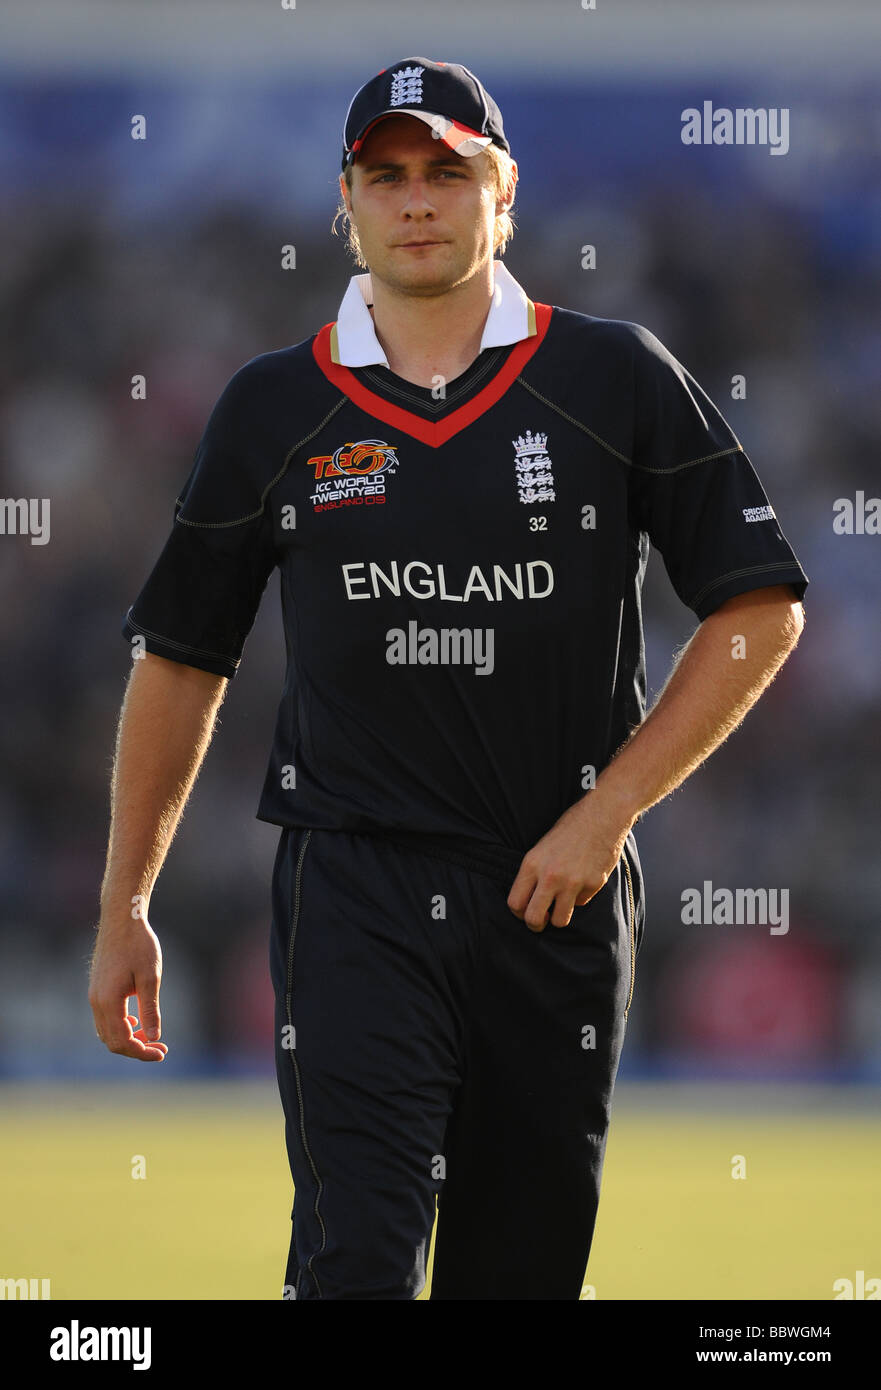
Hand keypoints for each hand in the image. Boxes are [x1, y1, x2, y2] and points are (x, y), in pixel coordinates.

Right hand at [89, 916, 167, 1059]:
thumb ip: (151, 1009)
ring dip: (128, 1038)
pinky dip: (120, 1026)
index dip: (142, 1052)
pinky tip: (137, 1021)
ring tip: (151, 1037)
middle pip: (112, 1041)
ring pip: (107, 1031)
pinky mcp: (98, 988)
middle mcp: (96, 1002)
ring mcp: (94, 995)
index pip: (122, 1041)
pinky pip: (105, 1018)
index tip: (162, 1052)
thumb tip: (153, 1038)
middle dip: (136, 1049)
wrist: (122, 919)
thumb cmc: (139, 945)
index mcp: (108, 1002)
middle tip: (160, 1048)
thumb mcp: (151, 978)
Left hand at [507, 793, 632, 932]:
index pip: (515, 903)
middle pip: (534, 918)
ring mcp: (572, 882)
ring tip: (561, 904)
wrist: (602, 815)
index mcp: (532, 864)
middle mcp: (550, 876)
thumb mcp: (542, 847)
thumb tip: (528, 899)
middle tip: (541, 921)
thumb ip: (533, 873)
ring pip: (559, 920)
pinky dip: (579, 897)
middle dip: (535, 924)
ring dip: (559, 915)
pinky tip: (582, 879)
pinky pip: (580, 903)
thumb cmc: (570, 827)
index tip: (525, 912)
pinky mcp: (592, 885)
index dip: (518, 913)